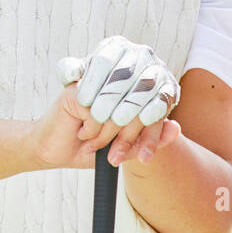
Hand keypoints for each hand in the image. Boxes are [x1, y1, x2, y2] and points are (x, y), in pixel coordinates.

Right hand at [28, 81, 180, 170]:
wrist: (55, 151)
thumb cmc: (90, 148)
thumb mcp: (125, 148)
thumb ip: (151, 138)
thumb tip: (176, 128)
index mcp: (131, 91)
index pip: (153, 104)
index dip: (146, 132)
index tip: (132, 151)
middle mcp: (116, 80)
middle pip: (136, 108)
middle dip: (123, 136)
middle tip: (108, 149)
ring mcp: (96, 80)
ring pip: (117, 108)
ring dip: (105, 133)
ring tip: (93, 141)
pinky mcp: (77, 84)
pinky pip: (96, 107)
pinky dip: (92, 128)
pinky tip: (81, 131)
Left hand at [57, 35, 180, 126]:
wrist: (121, 111)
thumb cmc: (94, 94)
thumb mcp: (78, 80)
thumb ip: (69, 72)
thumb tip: (72, 73)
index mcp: (116, 46)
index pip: (104, 59)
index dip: (93, 81)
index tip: (82, 102)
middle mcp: (140, 53)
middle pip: (124, 75)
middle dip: (109, 100)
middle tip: (97, 119)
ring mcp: (158, 70)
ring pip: (144, 91)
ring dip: (130, 114)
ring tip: (115, 132)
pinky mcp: (171, 90)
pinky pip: (162, 105)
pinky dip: (152, 124)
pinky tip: (141, 141)